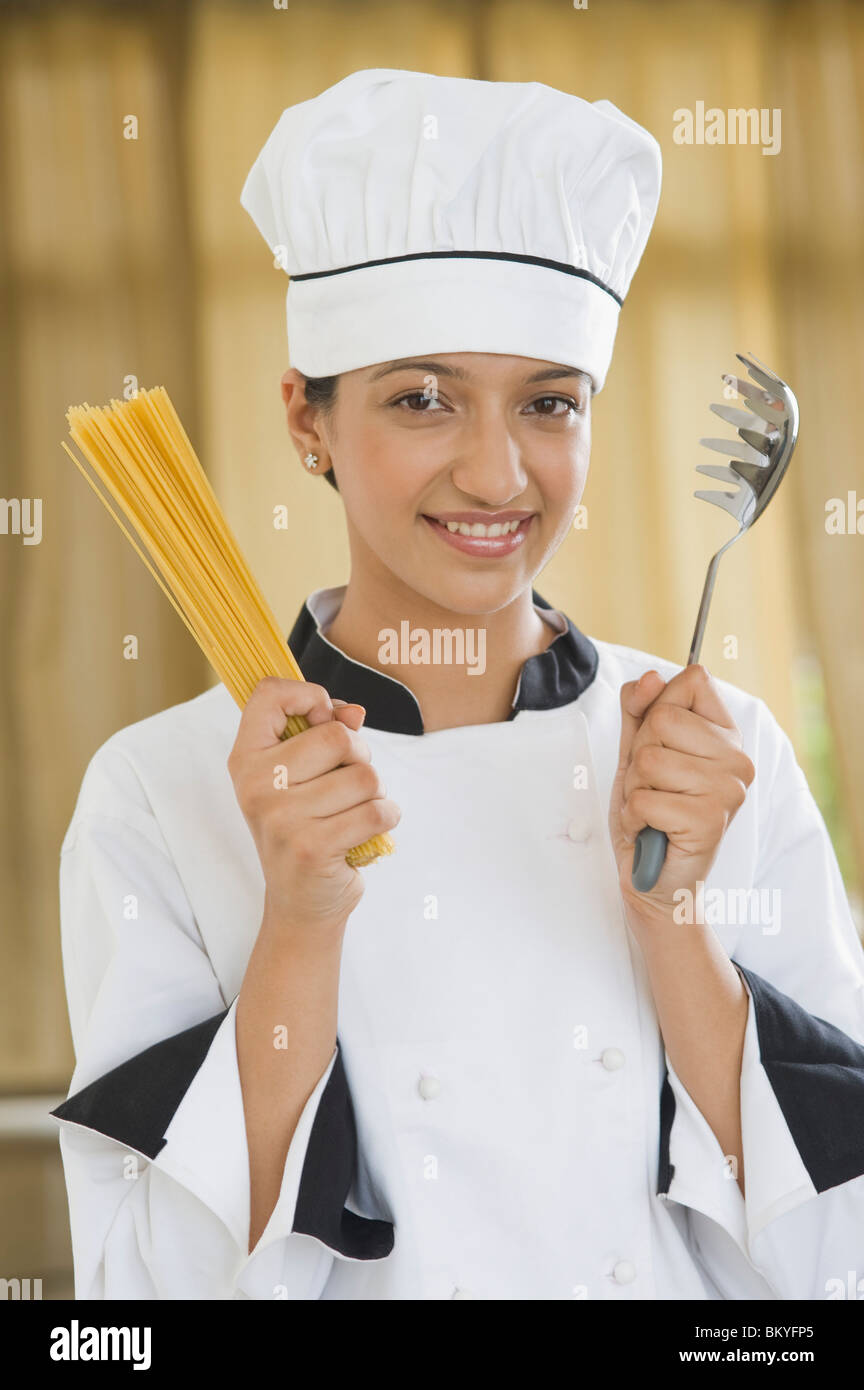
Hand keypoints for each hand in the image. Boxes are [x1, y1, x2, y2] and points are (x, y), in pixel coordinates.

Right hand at [228, 678, 400, 933]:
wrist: (300, 902)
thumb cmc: (305, 826)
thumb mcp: (304, 775)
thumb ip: (325, 731)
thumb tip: (353, 712)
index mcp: (246, 758)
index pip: (269, 694)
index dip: (309, 696)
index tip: (322, 720)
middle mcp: (255, 785)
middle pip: (337, 736)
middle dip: (360, 756)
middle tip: (348, 784)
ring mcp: (281, 818)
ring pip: (365, 775)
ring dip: (375, 793)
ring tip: (355, 811)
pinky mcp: (312, 847)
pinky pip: (377, 811)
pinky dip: (386, 817)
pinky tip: (368, 829)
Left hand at [608, 665, 754, 932]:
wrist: (652, 879)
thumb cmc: (649, 814)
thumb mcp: (637, 751)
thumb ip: (640, 710)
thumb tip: (649, 678)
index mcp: (726, 735)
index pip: (692, 682)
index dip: (658, 709)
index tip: (660, 745)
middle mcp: (737, 759)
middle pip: (663, 717)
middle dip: (640, 755)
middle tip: (653, 787)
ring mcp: (728, 789)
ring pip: (650, 758)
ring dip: (635, 789)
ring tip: (653, 809)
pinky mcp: (709, 820)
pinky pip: (644, 798)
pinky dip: (635, 817)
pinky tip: (652, 830)